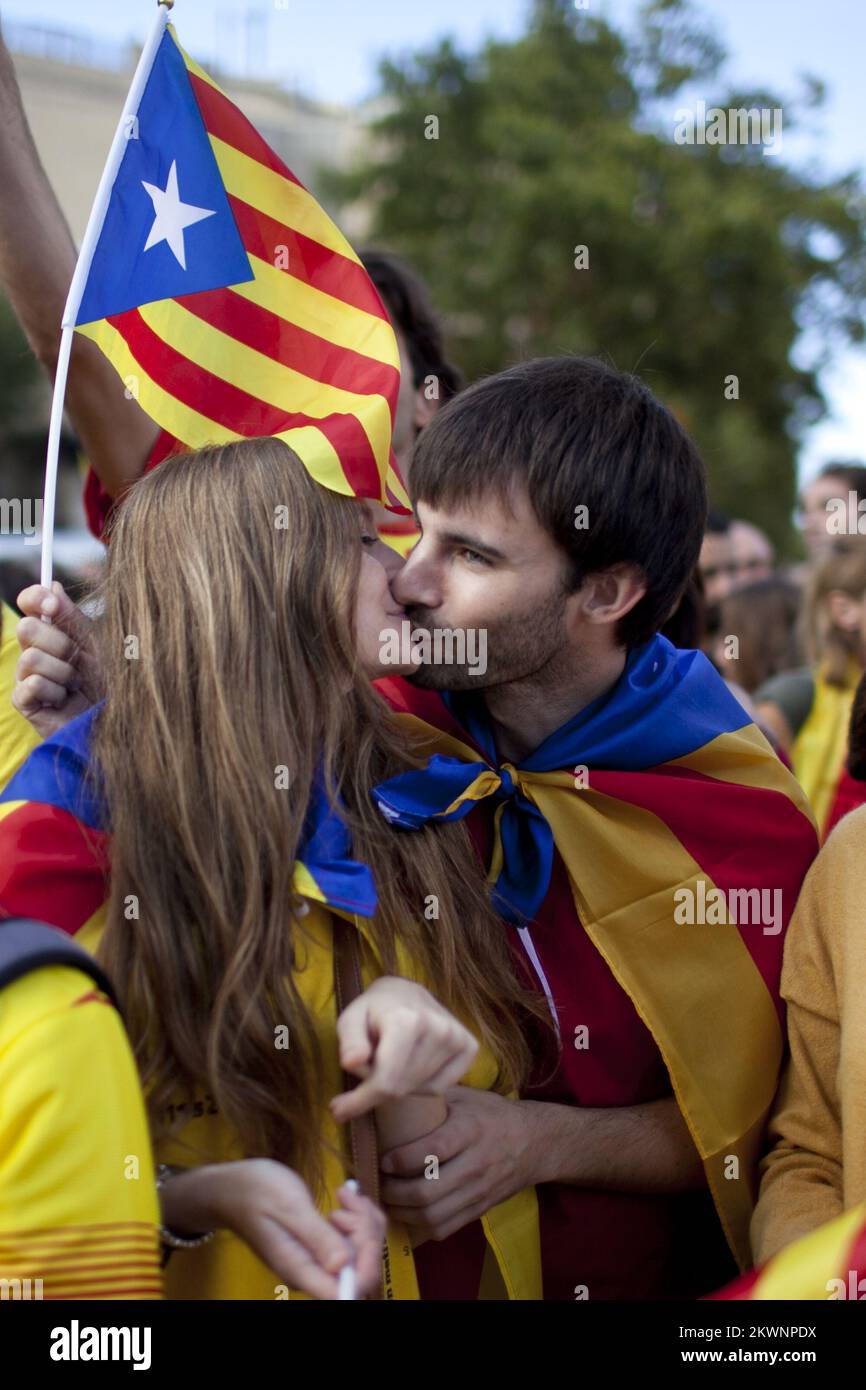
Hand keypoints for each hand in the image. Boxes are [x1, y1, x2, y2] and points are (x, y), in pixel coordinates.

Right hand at [13, 582, 99, 736]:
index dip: (35, 598)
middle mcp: (37, 651)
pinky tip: (65, 700)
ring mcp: (28, 677)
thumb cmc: (114, 683)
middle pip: (25, 627)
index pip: (29, 602)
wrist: (121, 721)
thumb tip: (52, 585)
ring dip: (62, 672)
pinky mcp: (26, 703)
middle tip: (77, 660)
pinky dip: (54, 691)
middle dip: (58, 643)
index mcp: (55, 631)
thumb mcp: (99, 646)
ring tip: (76, 685)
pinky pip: (29, 684)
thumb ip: (73, 618)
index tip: (52, 605)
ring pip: (29, 657)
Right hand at [160, 1159, 384, 1299]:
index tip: (360, 1222)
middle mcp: (312, 1272)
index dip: (367, 1261)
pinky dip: (357, 1218)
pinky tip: (343, 1200)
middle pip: (361, 1268)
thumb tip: (343, 1267)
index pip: (349, 1289)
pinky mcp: (321, 1247)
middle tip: (345, 1199)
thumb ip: (317, 1237)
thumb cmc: (255, 1193)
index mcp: (301, 1270)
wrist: (232, 1188)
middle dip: (365, 1230)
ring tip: (343, 1196)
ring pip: (361, 1252)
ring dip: (362, 1220)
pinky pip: (353, 1240)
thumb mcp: (288, 1207)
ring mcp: (317, 1261)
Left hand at [331, 976, 477, 1123]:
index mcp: (407, 1021)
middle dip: (377, 1085)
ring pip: (419, 1089)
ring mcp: (457, 1037)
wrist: (405, 993)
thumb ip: (349, 1041)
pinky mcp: (469, 1046)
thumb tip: (351, 1063)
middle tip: (368, 1064)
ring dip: (398, 1083)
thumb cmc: (373, 1009)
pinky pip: (439, 1088)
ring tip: (392, 1057)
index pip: (386, 1081)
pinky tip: (412, 1061)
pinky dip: (420, 1084)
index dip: (360, 1101)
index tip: (338, 1111)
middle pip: (401, 1088)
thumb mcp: (350, 1019)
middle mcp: (438, 1028)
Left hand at [379, 1086, 536, 1241]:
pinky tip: (407, 1214)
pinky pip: (445, 1228)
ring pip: (433, 1215)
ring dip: (402, 1213)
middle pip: (427, 1191)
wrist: (535, 1142)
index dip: (401, 1159)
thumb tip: (392, 1092)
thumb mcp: (467, 1097)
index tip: (383, 1159)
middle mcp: (476, 1164)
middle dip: (393, 1192)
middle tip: (377, 1182)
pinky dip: (420, 1226)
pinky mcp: (480, 1210)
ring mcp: (479, 1191)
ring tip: (386, 1200)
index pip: (432, 1150)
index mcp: (471, 1130)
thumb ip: (433, 1096)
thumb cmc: (493, 1115)